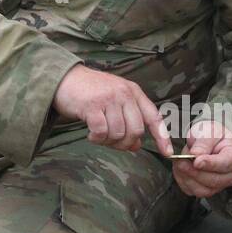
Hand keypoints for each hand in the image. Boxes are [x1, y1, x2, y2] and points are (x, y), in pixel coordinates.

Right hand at [52, 65, 171, 154]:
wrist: (64, 78)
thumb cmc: (90, 92)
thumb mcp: (115, 101)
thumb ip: (128, 120)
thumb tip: (136, 146)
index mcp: (134, 92)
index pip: (154, 117)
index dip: (162, 137)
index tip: (167, 154)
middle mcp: (124, 94)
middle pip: (136, 130)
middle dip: (125, 143)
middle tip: (112, 142)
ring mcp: (109, 98)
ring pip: (119, 133)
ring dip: (108, 141)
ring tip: (99, 135)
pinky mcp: (92, 105)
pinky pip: (101, 132)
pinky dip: (96, 138)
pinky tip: (91, 134)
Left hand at [171, 120, 231, 199]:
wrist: (210, 143)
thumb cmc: (213, 135)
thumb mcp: (210, 130)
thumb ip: (204, 141)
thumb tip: (196, 153)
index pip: (225, 164)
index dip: (210, 164)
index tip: (196, 161)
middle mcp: (231, 174)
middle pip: (213, 180)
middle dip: (194, 171)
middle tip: (181, 160)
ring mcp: (220, 185)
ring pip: (202, 189)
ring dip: (187, 176)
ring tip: (180, 162)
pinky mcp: (207, 190)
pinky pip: (192, 191)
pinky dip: (183, 180)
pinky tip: (181, 169)